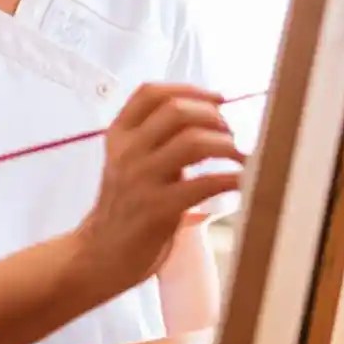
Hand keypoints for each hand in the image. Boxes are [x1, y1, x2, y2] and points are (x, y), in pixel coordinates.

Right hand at [74, 83, 243, 291]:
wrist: (101, 254)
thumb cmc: (126, 208)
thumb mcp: (130, 164)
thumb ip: (157, 141)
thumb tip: (209, 120)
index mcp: (119, 136)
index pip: (150, 93)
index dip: (189, 89)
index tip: (218, 98)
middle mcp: (127, 151)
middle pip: (176, 110)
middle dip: (214, 116)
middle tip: (232, 132)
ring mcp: (141, 179)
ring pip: (193, 141)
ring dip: (227, 144)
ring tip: (241, 155)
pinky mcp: (158, 208)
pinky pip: (205, 183)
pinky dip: (231, 178)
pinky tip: (242, 181)